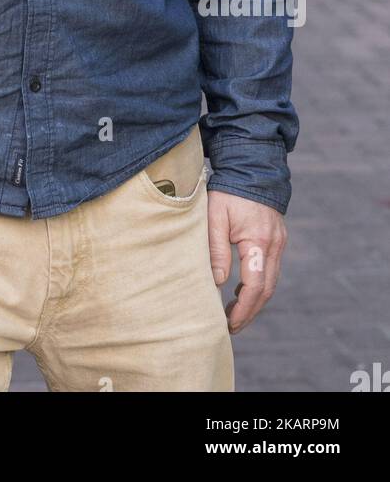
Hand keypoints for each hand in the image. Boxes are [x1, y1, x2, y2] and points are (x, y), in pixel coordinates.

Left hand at [207, 190, 287, 332]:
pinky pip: (270, 269)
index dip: (243, 308)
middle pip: (266, 290)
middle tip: (231, 326)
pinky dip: (258, 284)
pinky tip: (242, 290)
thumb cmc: (228, 191)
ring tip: (234, 313)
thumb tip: (218, 282)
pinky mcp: (277, 239)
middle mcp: (274, 245)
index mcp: (259, 241)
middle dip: (250, 311)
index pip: (255, 285)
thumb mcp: (215, 216)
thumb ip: (216, 249)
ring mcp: (279, 242)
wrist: (251, 167)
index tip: (228, 323)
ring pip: (270, 282)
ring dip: (254, 300)